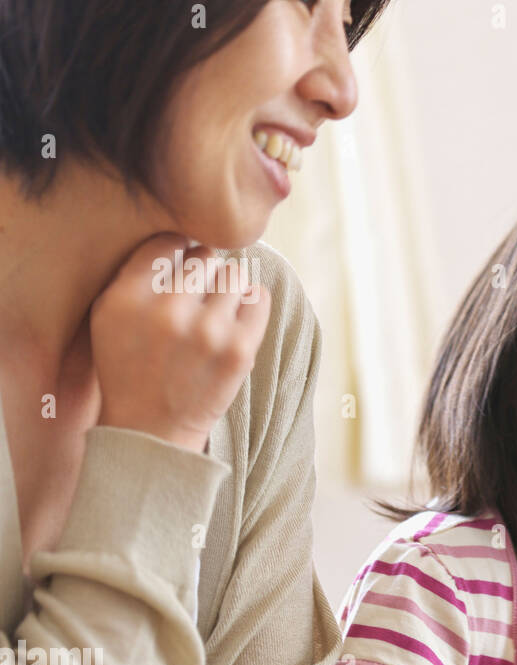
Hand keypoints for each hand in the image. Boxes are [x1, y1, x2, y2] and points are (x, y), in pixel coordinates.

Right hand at [91, 233, 271, 452]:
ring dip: (226, 288)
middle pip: (204, 255)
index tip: (176, 271)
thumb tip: (183, 235)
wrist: (152, 429)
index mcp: (127, 298)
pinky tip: (235, 318)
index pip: (167, 242)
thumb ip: (136, 273)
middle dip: (202, 273)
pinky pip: (259, 297)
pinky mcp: (240, 350)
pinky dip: (250, 302)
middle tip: (195, 298)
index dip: (175, 252)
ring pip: (234, 274)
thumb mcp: (109, 317)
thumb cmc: (130, 366)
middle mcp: (168, 311)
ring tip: (213, 311)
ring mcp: (208, 331)